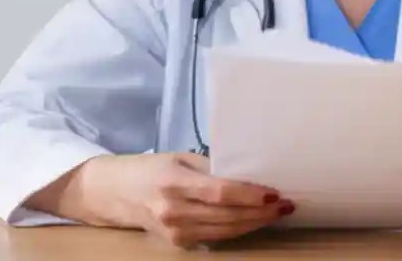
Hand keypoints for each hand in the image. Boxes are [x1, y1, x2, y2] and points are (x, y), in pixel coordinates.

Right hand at [122, 153, 293, 246]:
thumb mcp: (178, 158)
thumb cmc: (150, 169)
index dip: (249, 195)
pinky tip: (254, 221)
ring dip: (254, 223)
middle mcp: (174, 210)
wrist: (115, 193)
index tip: (274, 193)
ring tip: (277, 213)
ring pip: (225, 230)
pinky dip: (237, 230)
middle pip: (227, 215)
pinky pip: (215, 237)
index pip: (220, 192)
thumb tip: (246, 173)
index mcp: (175, 182)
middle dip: (260, 212)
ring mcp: (175, 231)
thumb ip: (210, 167)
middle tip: (286, 205)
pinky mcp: (177, 243)